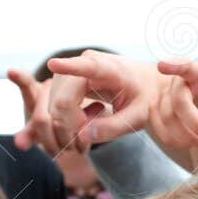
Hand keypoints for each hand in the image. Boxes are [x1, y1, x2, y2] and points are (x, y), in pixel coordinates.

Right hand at [9, 51, 166, 156]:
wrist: (144, 84)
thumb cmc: (143, 99)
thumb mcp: (137, 118)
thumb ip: (113, 128)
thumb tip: (83, 136)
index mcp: (108, 68)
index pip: (86, 67)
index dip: (68, 67)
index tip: (53, 64)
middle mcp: (84, 62)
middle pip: (62, 101)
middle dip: (74, 125)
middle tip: (98, 131)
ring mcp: (71, 70)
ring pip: (54, 107)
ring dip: (71, 124)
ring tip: (97, 119)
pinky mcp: (64, 80)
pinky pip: (55, 107)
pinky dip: (68, 119)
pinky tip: (89, 115)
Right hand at [148, 44, 197, 150]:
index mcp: (197, 72)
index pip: (186, 67)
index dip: (175, 66)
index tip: (162, 64)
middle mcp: (177, 84)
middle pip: (179, 105)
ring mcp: (164, 100)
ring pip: (169, 122)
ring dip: (192, 138)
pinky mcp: (158, 116)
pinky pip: (164, 134)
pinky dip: (182, 143)